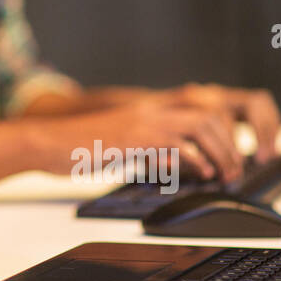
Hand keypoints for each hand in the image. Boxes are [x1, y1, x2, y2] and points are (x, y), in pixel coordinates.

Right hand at [25, 83, 280, 181]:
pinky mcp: (134, 137)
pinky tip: (200, 173)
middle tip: (234, 170)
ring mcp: (142, 120)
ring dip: (220, 151)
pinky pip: (177, 143)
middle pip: (210, 113)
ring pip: (201, 124)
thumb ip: (152, 148)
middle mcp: (150, 109)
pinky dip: (196, 159)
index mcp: (148, 109)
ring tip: (223, 174)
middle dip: (230, 144)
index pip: (201, 106)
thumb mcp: (123, 145)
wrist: (47, 143)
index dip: (224, 132)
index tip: (229, 156)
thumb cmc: (78, 147)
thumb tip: (177, 162)